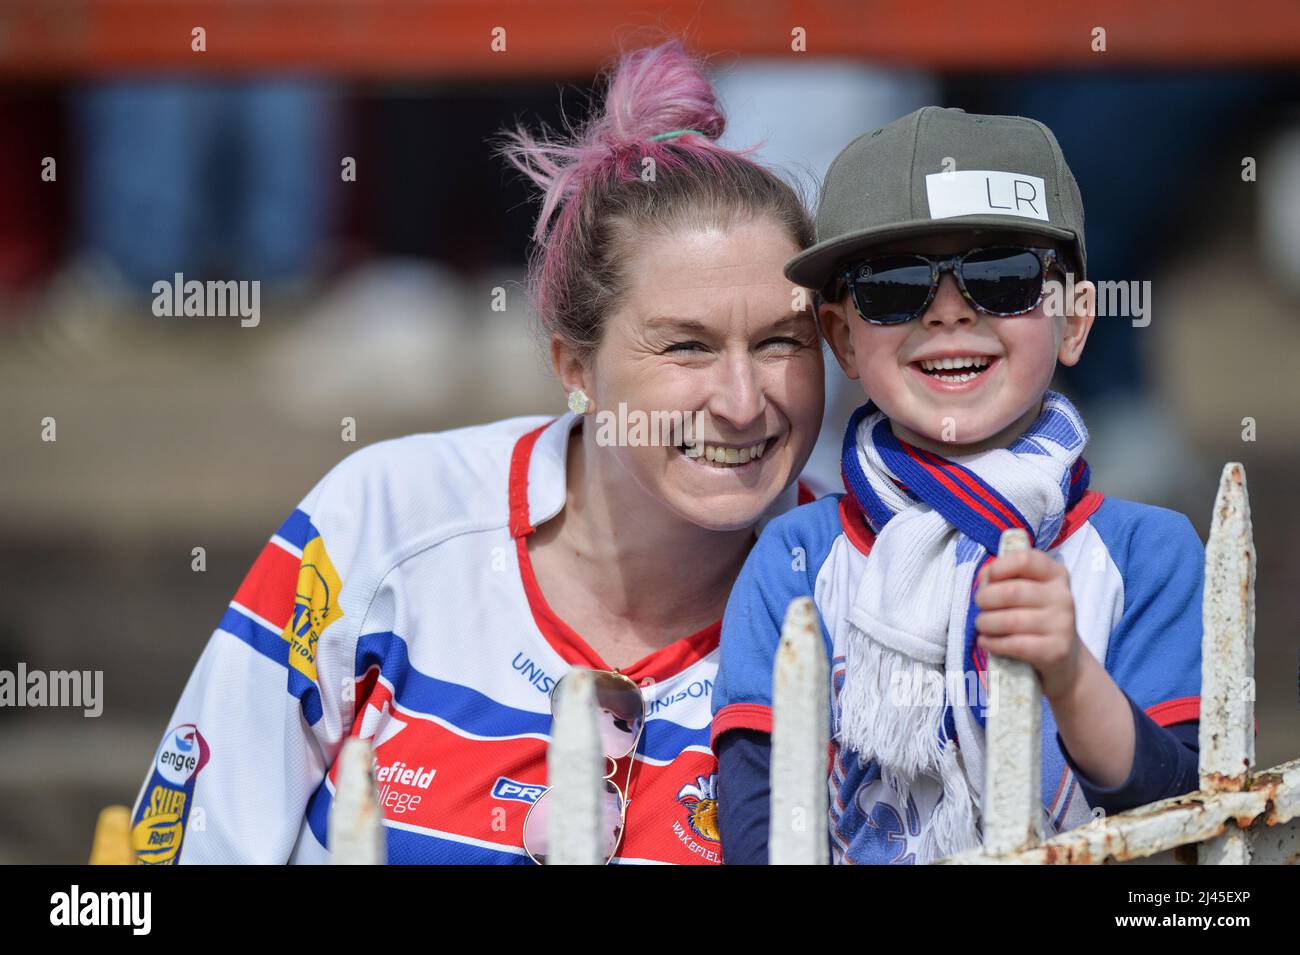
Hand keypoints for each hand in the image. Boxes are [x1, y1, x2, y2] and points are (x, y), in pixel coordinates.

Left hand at [973, 548, 1080, 701]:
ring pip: (1011, 620)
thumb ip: (1003, 578)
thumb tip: (984, 576)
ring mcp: (1062, 624)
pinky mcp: (1056, 650)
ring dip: (986, 623)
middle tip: (980, 608)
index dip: (999, 566)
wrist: (1063, 659)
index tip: (988, 579)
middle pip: (1012, 592)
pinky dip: (993, 643)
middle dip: (985, 599)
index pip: (1025, 560)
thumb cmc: (1034, 618)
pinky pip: (1015, 644)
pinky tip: (987, 642)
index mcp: (1055, 575)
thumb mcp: (1026, 592)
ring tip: (982, 626)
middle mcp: (1063, 596)